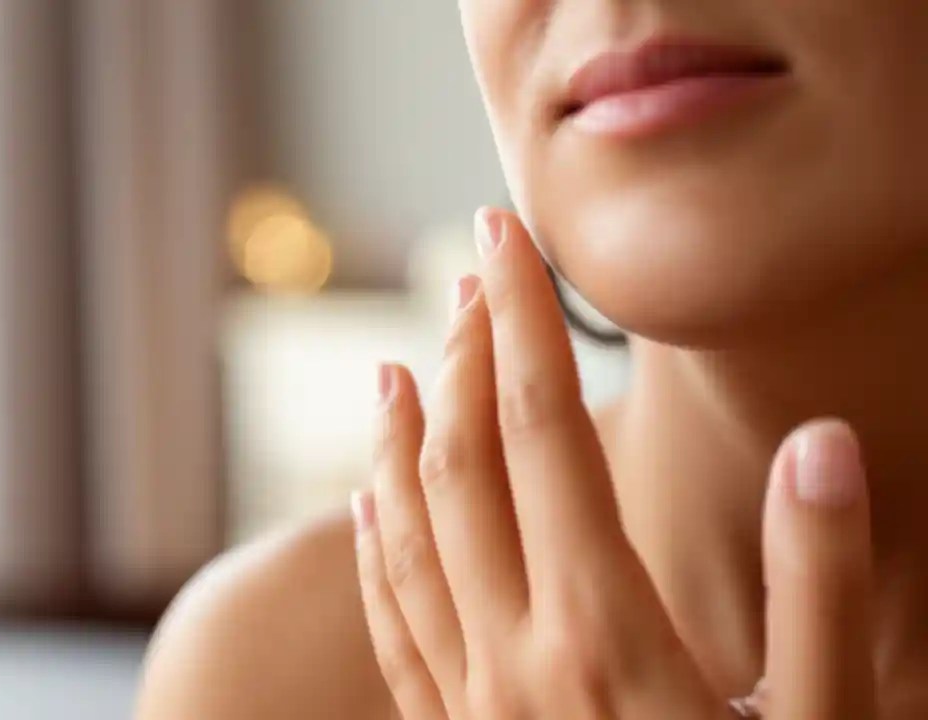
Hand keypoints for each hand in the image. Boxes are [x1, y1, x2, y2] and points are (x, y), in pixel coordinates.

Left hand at [352, 208, 875, 718]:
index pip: (544, 431)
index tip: (504, 234)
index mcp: (604, 633)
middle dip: (465, 357)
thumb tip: (822, 445)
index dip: (524, 320)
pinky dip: (376, 551)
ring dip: (398, 441)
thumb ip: (819, 589)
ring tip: (395, 366)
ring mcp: (469, 706)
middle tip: (473, 278)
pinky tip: (367, 505)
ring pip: (407, 539)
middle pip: (462, 467)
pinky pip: (393, 628)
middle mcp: (514, 658)